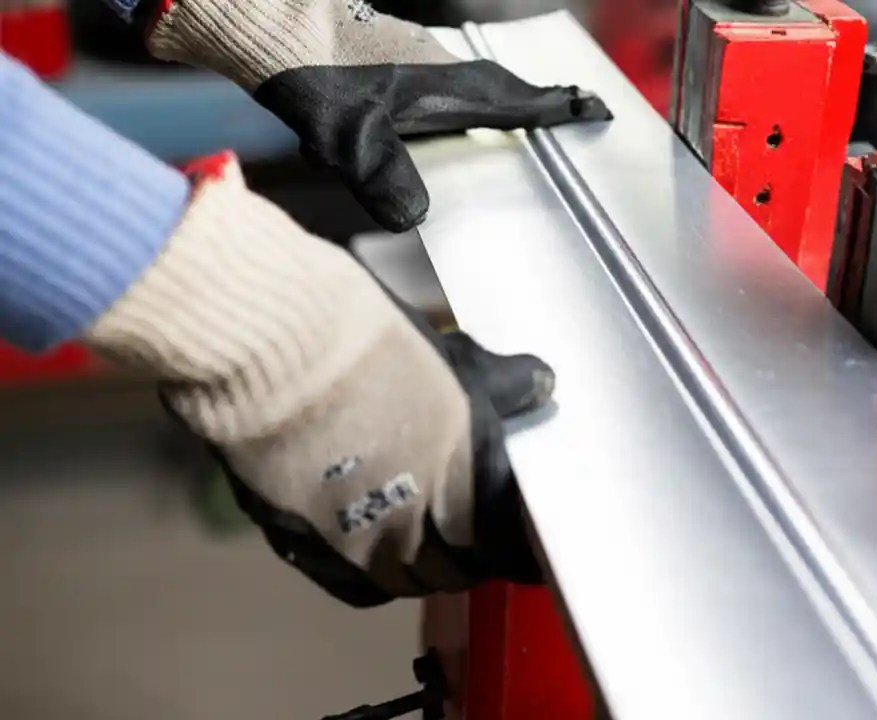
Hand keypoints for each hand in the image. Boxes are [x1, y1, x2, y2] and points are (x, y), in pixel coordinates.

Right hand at [87, 153, 549, 604]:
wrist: (276, 346)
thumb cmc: (375, 347)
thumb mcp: (458, 361)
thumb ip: (506, 387)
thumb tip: (541, 385)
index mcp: (467, 496)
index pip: (508, 550)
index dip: (517, 545)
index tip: (519, 535)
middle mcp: (417, 536)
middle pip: (456, 570)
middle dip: (470, 553)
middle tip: (471, 529)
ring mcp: (357, 548)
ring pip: (406, 580)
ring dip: (420, 564)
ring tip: (423, 535)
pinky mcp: (305, 547)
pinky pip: (354, 584)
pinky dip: (370, 572)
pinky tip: (372, 546)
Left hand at [145, 0, 611, 231]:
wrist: (269, 23)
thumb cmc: (313, 67)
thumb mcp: (351, 139)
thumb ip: (385, 180)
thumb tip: (413, 216)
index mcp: (450, 85)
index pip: (521, 99)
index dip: (559, 108)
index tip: (595, 108)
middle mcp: (440, 68)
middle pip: (502, 89)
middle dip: (534, 104)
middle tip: (564, 113)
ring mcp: (412, 61)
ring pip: (467, 85)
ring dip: (490, 103)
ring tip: (505, 126)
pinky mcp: (383, 62)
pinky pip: (434, 86)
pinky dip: (447, 105)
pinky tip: (426, 125)